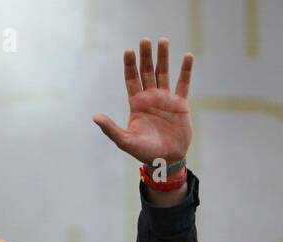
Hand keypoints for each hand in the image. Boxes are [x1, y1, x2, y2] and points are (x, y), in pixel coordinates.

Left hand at [93, 37, 192, 165]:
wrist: (165, 160)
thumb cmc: (143, 152)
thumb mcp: (125, 141)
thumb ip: (110, 128)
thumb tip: (95, 117)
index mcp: (136, 104)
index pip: (131, 80)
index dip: (130, 65)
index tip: (128, 51)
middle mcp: (150, 98)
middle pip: (147, 72)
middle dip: (145, 56)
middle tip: (145, 40)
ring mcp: (165, 99)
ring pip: (164, 73)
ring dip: (163, 57)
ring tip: (163, 40)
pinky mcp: (180, 104)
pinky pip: (183, 83)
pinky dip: (185, 70)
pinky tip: (187, 56)